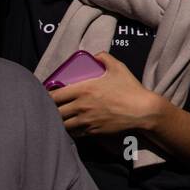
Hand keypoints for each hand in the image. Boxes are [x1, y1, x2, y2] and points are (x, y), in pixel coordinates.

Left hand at [49, 52, 166, 136]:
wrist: (142, 110)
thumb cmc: (130, 88)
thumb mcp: (118, 67)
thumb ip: (104, 58)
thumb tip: (95, 56)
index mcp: (84, 89)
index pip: (54, 96)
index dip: (46, 96)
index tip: (47, 95)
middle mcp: (81, 106)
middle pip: (55, 112)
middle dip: (51, 110)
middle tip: (52, 106)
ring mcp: (86, 120)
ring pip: (62, 124)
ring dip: (60, 121)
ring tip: (60, 117)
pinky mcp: (92, 131)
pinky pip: (74, 133)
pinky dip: (71, 130)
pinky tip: (73, 125)